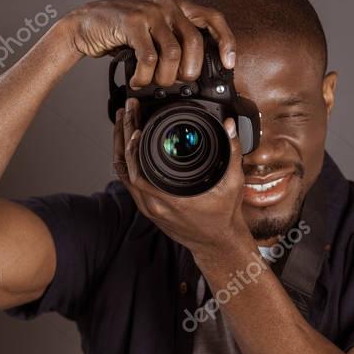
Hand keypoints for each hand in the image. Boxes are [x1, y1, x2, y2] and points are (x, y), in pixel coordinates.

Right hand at [59, 0, 235, 85]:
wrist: (85, 24)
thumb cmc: (123, 32)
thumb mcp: (155, 32)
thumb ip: (175, 42)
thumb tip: (195, 72)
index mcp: (178, 6)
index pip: (213, 19)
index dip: (226, 41)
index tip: (229, 64)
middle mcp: (167, 6)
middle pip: (195, 43)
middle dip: (190, 71)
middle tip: (178, 83)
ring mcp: (150, 12)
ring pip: (174, 54)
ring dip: (166, 77)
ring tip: (154, 83)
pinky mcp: (132, 23)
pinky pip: (149, 58)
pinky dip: (145, 77)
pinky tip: (138, 81)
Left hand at [113, 97, 251, 257]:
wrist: (217, 243)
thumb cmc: (223, 217)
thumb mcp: (233, 183)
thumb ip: (232, 152)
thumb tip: (230, 127)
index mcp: (170, 199)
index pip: (138, 170)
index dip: (132, 146)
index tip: (135, 124)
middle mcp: (154, 205)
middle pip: (125, 167)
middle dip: (122, 135)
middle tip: (127, 111)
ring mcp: (148, 207)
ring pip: (123, 174)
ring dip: (120, 146)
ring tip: (123, 121)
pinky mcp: (148, 208)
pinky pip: (129, 182)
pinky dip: (126, 161)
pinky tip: (127, 144)